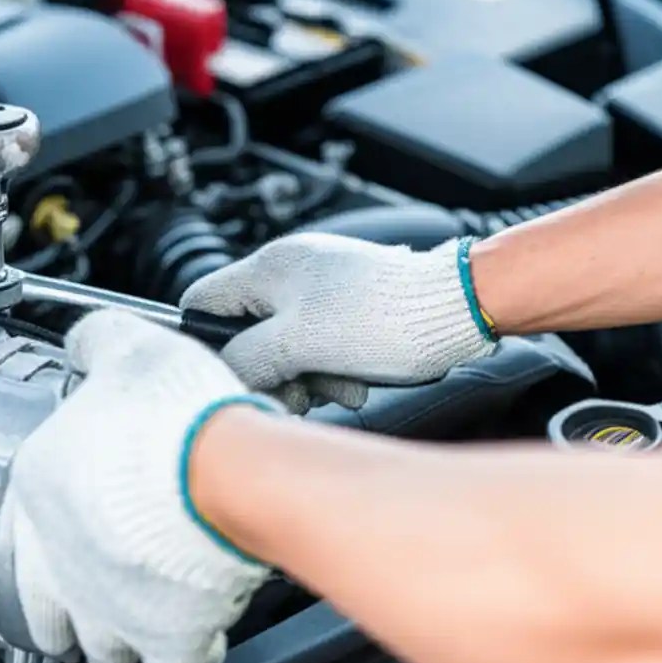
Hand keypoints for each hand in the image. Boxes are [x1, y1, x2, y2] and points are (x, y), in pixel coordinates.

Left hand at [8, 310, 275, 662]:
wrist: (217, 470)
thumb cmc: (169, 417)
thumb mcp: (122, 349)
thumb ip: (96, 343)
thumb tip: (84, 340)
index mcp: (41, 491)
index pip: (34, 525)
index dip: (63, 525)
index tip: (90, 518)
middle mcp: (63, 562)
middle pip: (55, 610)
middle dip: (74, 612)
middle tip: (97, 599)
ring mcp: (110, 608)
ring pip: (105, 653)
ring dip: (118, 645)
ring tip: (138, 631)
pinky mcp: (165, 639)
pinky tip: (190, 649)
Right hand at [180, 234, 495, 412]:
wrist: (459, 308)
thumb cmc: (384, 319)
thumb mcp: (299, 346)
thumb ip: (247, 358)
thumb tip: (223, 373)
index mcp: (268, 268)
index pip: (202, 301)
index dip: (205, 342)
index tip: (228, 374)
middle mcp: (291, 271)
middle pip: (247, 332)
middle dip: (268, 370)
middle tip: (294, 394)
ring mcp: (322, 286)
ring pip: (285, 344)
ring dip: (305, 376)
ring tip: (338, 388)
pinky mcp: (350, 304)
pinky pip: (320, 343)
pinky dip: (331, 367)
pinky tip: (355, 381)